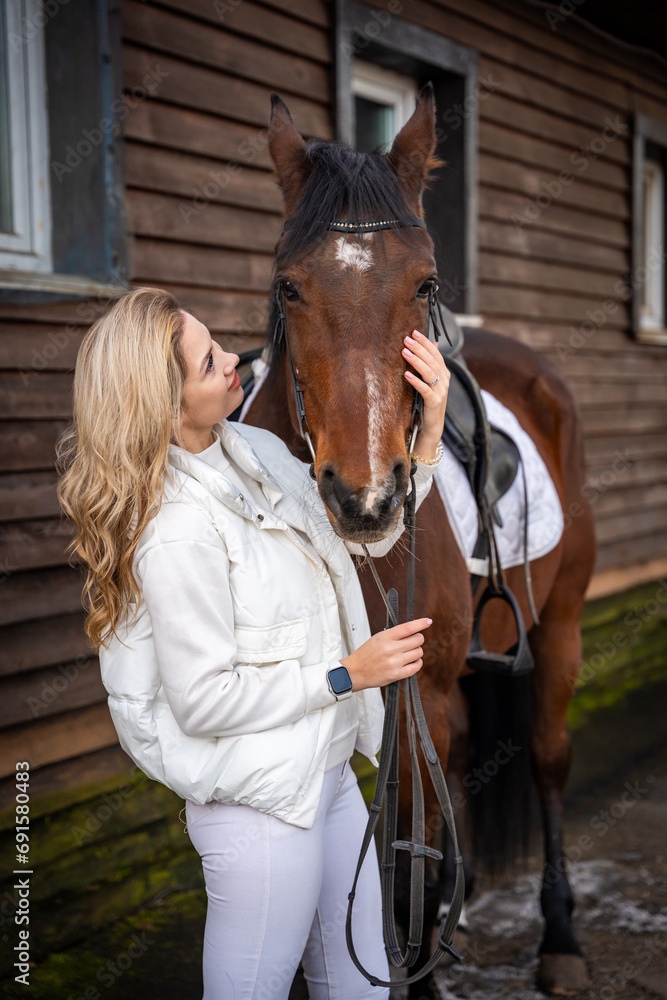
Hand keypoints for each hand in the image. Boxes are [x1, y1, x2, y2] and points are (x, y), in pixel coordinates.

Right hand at [340, 618, 431, 690]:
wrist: (355, 672)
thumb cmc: (366, 654)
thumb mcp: (377, 638)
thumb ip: (394, 634)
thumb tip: (413, 631)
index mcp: (385, 637)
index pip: (408, 627)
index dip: (421, 623)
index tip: (428, 621)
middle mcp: (391, 649)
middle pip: (417, 640)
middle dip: (417, 639)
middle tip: (412, 642)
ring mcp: (395, 662)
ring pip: (419, 652)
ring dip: (416, 652)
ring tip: (408, 653)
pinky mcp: (397, 674)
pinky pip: (416, 666)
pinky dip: (417, 663)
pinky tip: (411, 661)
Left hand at [402, 330, 449, 459]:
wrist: (432, 425)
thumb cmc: (428, 401)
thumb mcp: (430, 381)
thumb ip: (431, 364)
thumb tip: (432, 344)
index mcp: (444, 373)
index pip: (435, 353)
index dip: (425, 342)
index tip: (414, 332)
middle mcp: (445, 380)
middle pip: (432, 360)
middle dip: (419, 348)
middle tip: (406, 339)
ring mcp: (441, 391)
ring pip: (429, 372)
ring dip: (416, 361)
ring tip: (404, 352)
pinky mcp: (434, 402)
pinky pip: (425, 389)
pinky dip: (416, 381)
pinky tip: (406, 374)